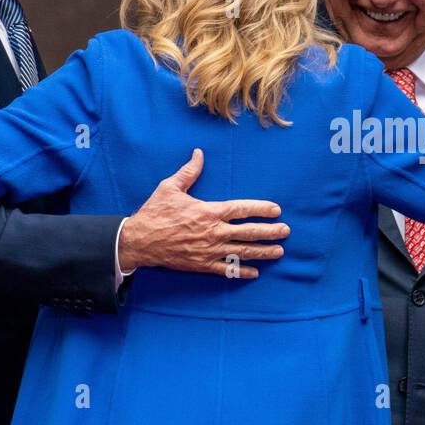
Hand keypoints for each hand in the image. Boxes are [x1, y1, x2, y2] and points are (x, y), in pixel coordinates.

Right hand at [118, 148, 288, 278]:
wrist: (139, 241)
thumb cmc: (155, 213)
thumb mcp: (170, 187)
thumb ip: (189, 171)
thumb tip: (198, 153)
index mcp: (208, 211)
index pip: (241, 209)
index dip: (261, 209)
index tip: (276, 210)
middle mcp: (212, 232)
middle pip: (248, 232)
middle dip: (270, 232)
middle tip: (286, 231)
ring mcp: (208, 250)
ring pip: (242, 252)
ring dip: (262, 252)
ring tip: (279, 251)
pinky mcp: (201, 264)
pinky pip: (226, 270)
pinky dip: (241, 271)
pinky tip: (255, 272)